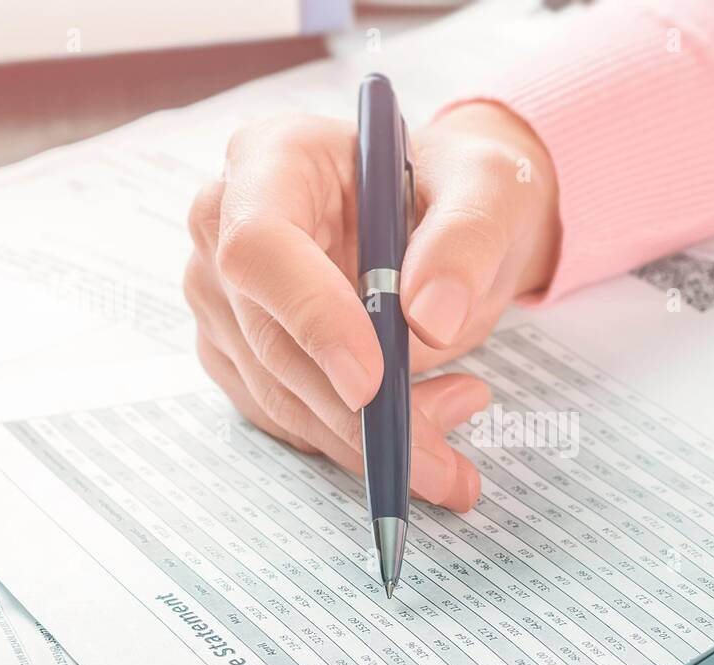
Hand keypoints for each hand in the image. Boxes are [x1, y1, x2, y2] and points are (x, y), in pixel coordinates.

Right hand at [184, 102, 559, 511]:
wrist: (448, 214)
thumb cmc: (459, 184)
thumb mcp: (489, 187)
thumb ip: (466, 239)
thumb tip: (431, 317)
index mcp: (275, 159)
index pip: (260, 244)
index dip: (310, 317)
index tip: (373, 382)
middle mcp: (226, 224)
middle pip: (269, 339)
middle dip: (356, 413)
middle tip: (441, 456)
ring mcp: (223, 294)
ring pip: (279, 394)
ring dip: (367, 437)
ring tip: (457, 417)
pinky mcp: (238, 351)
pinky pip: (286, 418)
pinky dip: (353, 443)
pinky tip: (422, 429)